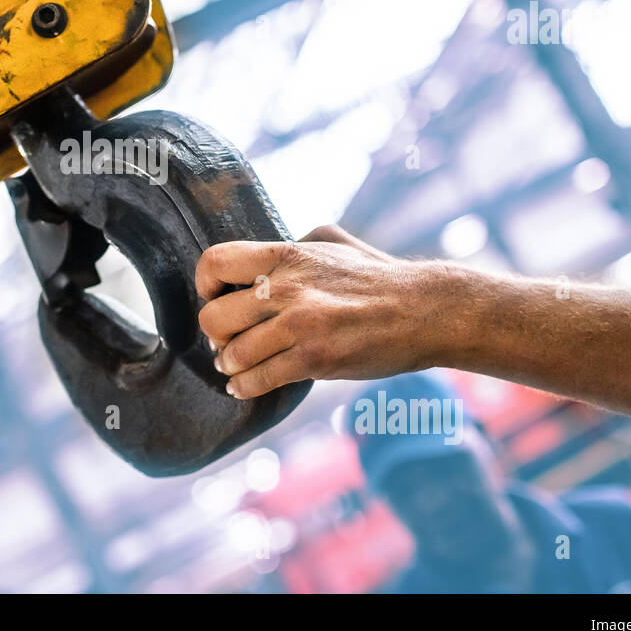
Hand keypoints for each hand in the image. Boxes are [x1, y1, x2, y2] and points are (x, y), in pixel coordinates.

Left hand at [196, 225, 449, 398]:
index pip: (215, 262)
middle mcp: (287, 289)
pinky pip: (258, 381)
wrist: (425, 310)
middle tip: (227, 339)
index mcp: (287, 255)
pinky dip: (244, 388)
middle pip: (213, 318)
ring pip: (232, 355)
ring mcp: (300, 326)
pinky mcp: (314, 361)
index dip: (205, 283)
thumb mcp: (332, 242)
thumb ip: (293, 245)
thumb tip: (261, 258)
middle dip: (215, 334)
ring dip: (229, 365)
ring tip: (236, 365)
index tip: (216, 296)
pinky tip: (245, 386)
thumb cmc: (378, 275)